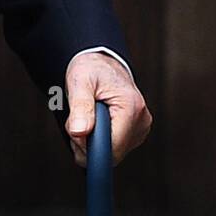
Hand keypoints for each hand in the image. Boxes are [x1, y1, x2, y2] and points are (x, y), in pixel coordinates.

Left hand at [64, 51, 151, 166]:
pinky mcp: (136, 133)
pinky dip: (100, 140)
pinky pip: (115, 148)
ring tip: (86, 118)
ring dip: (93, 141)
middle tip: (75, 122)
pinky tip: (94, 123)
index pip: (113, 147)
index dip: (89, 147)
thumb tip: (79, 132)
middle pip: (112, 153)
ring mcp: (141, 128)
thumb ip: (80, 106)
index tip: (73, 135)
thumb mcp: (80, 81)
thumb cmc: (91, 68)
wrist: (102, 62)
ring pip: (113, 153)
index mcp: (132, 108)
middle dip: (88, 143)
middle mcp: (142, 121)